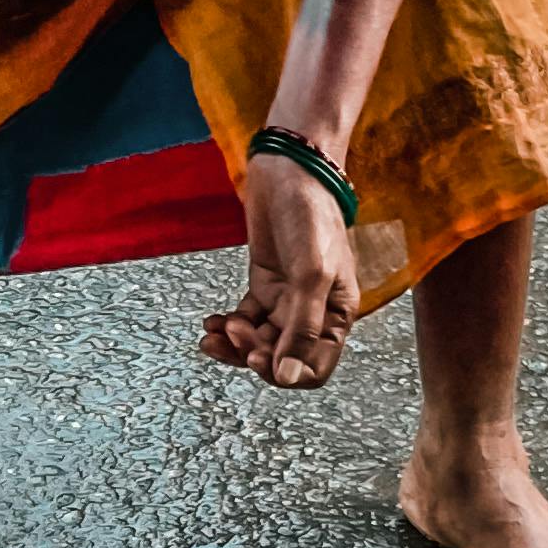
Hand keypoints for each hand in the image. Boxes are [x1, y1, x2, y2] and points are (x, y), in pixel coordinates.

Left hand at [202, 158, 359, 390]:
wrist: (289, 171)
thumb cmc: (311, 216)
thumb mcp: (313, 274)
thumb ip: (301, 327)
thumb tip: (287, 375)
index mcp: (336, 316)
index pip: (314, 369)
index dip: (286, 373)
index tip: (260, 358)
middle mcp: (313, 314)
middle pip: (281, 359)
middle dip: (253, 353)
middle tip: (235, 333)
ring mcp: (287, 302)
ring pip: (259, 343)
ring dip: (235, 345)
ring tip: (214, 333)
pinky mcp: (264, 287)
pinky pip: (246, 321)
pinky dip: (227, 327)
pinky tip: (211, 323)